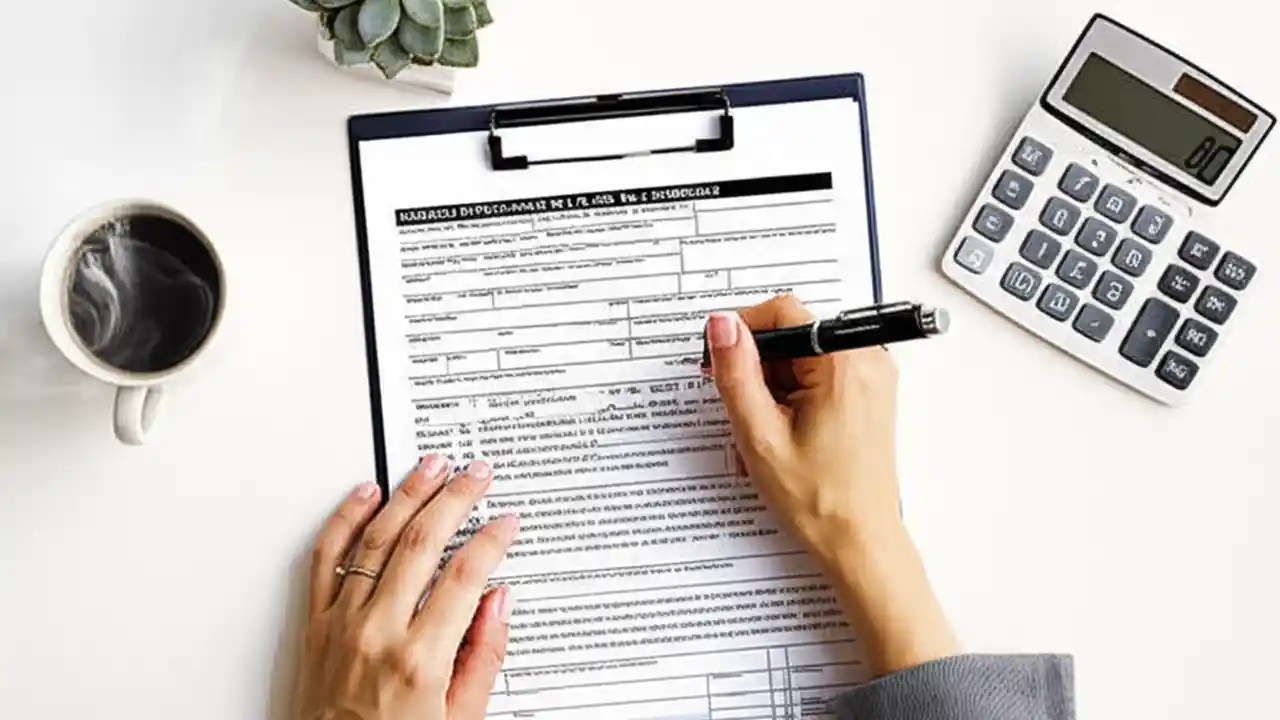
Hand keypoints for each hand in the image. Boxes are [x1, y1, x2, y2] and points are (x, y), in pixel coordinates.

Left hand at [295, 457, 519, 719]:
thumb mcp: (461, 719)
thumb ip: (483, 657)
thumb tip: (498, 602)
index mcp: (420, 660)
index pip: (465, 576)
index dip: (491, 541)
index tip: (506, 523)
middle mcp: (377, 633)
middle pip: (422, 543)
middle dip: (455, 498)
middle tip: (476, 473)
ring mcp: (341, 625)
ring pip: (375, 539)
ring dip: (406, 495)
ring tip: (430, 467)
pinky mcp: (313, 626)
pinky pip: (325, 559)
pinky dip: (344, 519)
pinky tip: (364, 495)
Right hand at [705, 295, 959, 674]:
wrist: (860, 541)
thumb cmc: (818, 499)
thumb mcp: (760, 433)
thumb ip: (736, 372)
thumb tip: (721, 326)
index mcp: (844, 362)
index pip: (782, 311)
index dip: (743, 332)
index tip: (720, 362)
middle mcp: (867, 361)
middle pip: (794, 333)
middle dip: (759, 368)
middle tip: (742, 409)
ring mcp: (871, 378)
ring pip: (803, 357)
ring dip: (773, 388)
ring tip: (763, 433)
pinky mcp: (867, 395)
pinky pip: (820, 376)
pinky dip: (793, 398)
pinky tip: (783, 434)